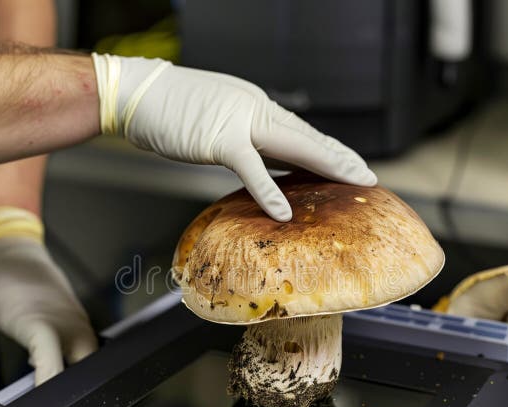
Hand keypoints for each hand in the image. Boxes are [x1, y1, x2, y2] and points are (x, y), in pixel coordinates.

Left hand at [0, 209, 95, 392]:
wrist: (8, 243)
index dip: (49, 385)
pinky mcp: (77, 316)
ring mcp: (74, 317)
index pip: (52, 358)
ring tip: (50, 395)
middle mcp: (62, 318)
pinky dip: (76, 363)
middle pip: (83, 366)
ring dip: (76, 376)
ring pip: (91, 358)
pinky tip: (55, 372)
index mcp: (32, 317)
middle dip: (72, 390)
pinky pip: (88, 346)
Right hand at [92, 54, 377, 221]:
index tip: (350, 164)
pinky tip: (285, 211)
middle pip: (309, 137)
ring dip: (328, 166)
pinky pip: (251, 168)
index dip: (328, 150)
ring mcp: (240, 122)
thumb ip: (241, 135)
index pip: (300, 132)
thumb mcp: (216, 117)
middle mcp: (256, 109)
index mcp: (256, 106)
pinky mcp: (219, 139)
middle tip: (369, 177)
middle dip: (342, 159)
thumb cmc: (170, 108)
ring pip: (295, 145)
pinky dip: (269, 191)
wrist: (138, 93)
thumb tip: (259, 156)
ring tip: (354, 182)